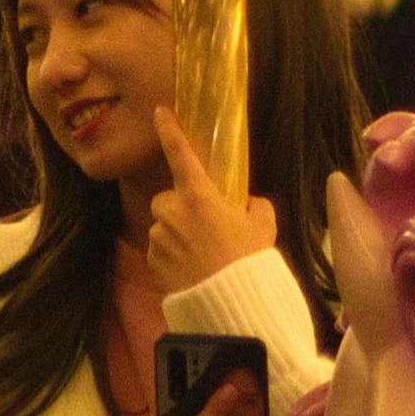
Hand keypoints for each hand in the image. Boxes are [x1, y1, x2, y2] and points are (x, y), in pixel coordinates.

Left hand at [142, 107, 276, 296]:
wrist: (229, 303)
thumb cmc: (248, 259)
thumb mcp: (263, 225)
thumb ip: (254, 206)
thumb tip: (247, 203)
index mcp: (199, 195)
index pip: (181, 154)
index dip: (170, 131)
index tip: (159, 112)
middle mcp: (172, 211)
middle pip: (169, 198)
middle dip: (182, 207)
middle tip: (207, 226)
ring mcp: (158, 236)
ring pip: (164, 225)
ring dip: (177, 232)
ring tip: (202, 252)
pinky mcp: (151, 259)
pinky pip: (160, 248)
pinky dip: (172, 253)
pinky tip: (192, 267)